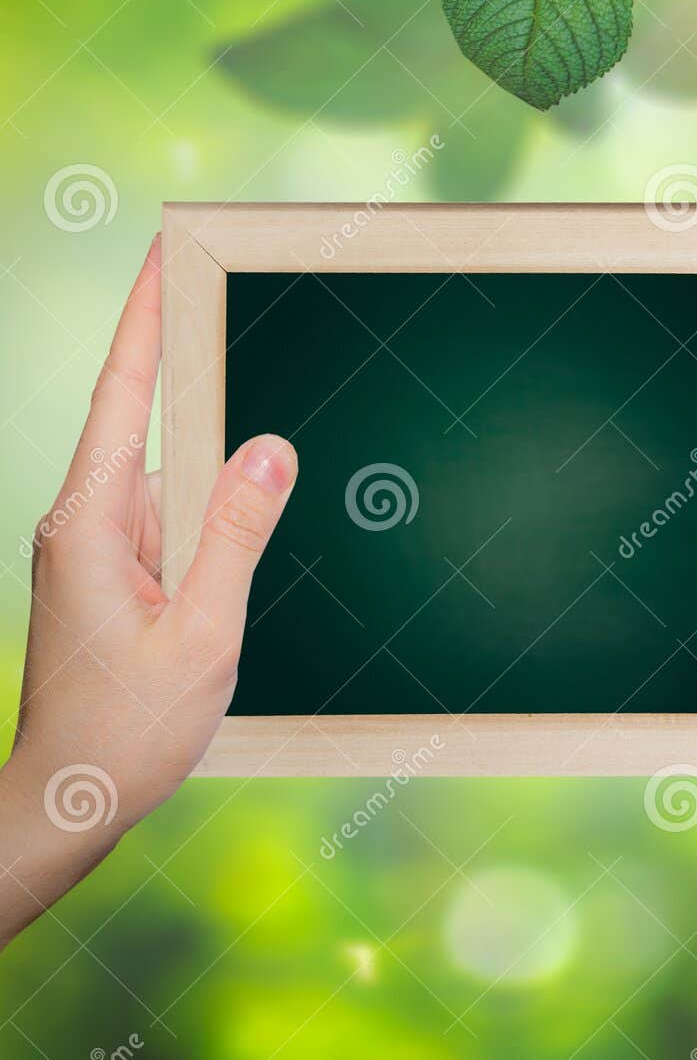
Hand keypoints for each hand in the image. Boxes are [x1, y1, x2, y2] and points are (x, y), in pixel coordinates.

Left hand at [0, 237, 296, 948]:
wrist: (65, 804)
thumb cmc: (123, 733)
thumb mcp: (200, 634)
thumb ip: (236, 535)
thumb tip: (269, 447)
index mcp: (92, 521)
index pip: (123, 395)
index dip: (147, 319)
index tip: (166, 254)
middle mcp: (84, 521)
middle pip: (144, 421)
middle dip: (187, 363)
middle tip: (225, 297)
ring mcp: (95, 549)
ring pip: (160, 473)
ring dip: (202, 449)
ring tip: (241, 418)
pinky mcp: (110, 575)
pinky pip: (164, 515)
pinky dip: (201, 502)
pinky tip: (234, 517)